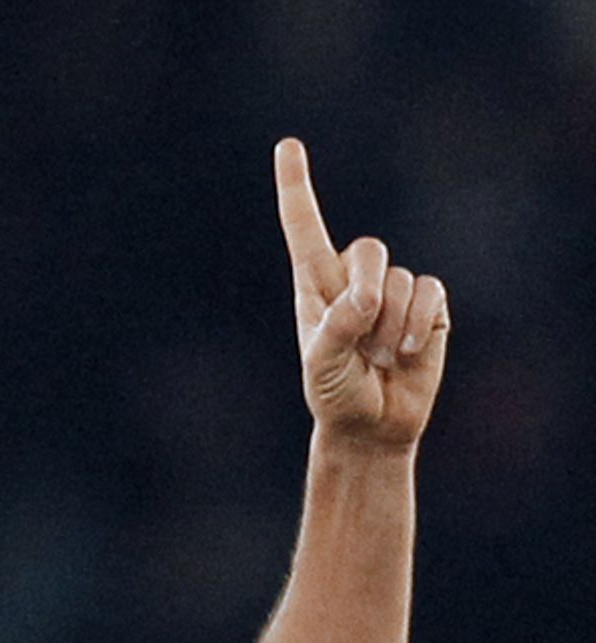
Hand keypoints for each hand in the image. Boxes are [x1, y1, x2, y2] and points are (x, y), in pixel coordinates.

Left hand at [275, 138, 449, 450]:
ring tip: (378, 357)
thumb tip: (367, 298)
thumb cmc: (335, 392)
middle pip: (368, 249)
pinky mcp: (429, 305)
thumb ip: (338, 329)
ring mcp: (393, 290)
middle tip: (361, 334)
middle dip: (367, 290)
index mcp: (315, 284)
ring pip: (399, 279)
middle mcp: (354, 279)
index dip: (296, 186)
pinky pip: (430, 293)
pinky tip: (406, 352)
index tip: (286, 145)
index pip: (304, 227)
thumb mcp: (322, 364)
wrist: (372, 424)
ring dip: (389, 325)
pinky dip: (417, 325)